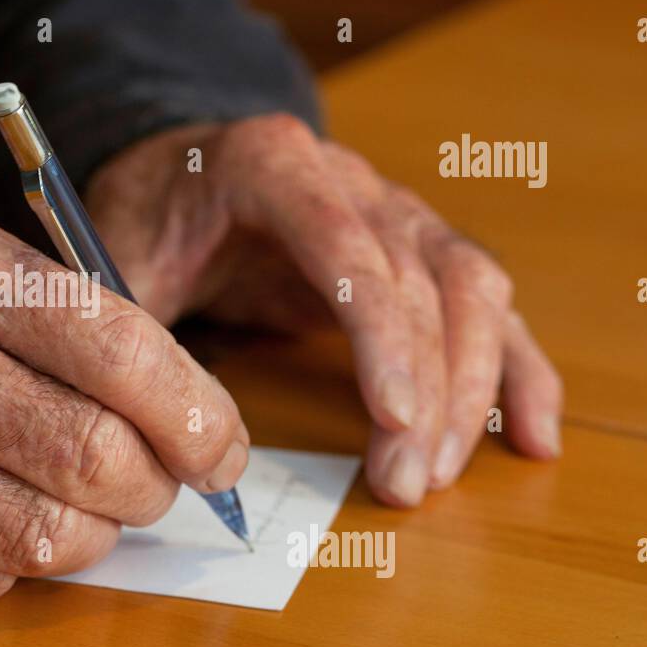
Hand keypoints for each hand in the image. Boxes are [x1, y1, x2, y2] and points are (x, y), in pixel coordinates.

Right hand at [0, 198, 248, 601]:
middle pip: (96, 458)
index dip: (197, 412)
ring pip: (45, 538)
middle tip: (157, 486)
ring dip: (89, 536)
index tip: (223, 448)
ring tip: (80, 509)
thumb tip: (175, 403)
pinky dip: (9, 561)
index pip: (119, 346)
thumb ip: (54, 309)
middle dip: (154, 488)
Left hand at [85, 113, 561, 506]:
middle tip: (405, 484)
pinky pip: (484, 309)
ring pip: (469, 291)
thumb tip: (167, 426)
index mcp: (271, 163)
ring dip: (470, 389)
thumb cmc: (145, 218)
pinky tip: (532, 437)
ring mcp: (393, 213)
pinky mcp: (416, 257)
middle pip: (422, 278)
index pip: (347, 245)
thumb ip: (129, 324)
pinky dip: (514, 371)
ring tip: (437, 477)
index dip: (380, 332)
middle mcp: (349, 179)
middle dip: (426, 386)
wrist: (175, 173)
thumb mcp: (115, 258)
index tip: (394, 418)